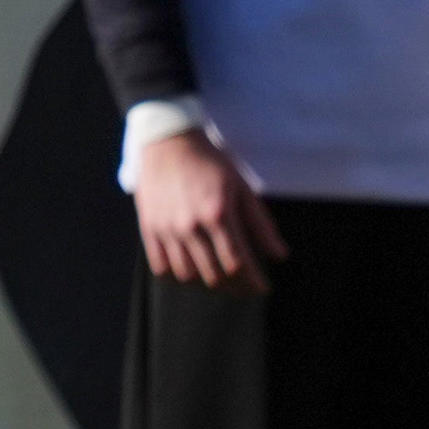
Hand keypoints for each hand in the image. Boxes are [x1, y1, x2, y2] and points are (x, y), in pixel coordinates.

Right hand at [134, 127, 287, 293]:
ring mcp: (167, 228)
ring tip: (218, 278)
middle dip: (234, 287)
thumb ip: (260, 224)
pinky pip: (161, 265)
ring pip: (188, 275)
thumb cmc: (210, 162)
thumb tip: (280, 256)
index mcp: (218, 215)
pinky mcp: (149, 227)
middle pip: (214, 275)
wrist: (168, 140)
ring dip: (206, 282)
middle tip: (244, 286)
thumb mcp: (242, 188)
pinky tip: (189, 269)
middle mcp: (191, 226)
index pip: (238, 263)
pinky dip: (176, 275)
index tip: (262, 287)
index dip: (253, 282)